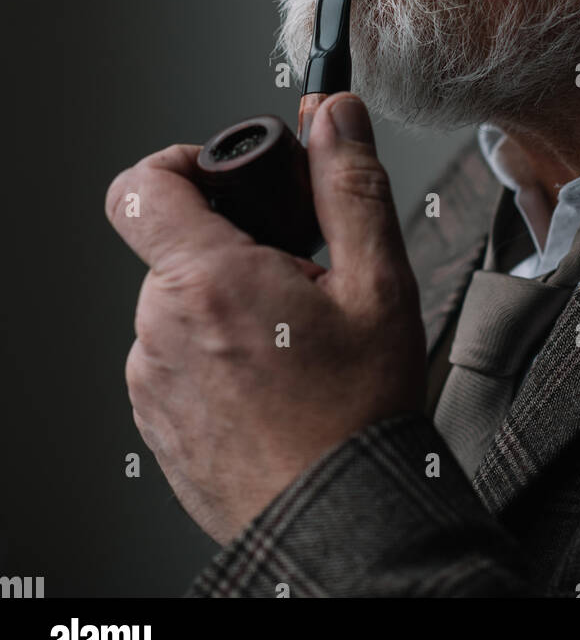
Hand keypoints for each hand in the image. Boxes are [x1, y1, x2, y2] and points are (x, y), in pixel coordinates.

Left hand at [104, 93, 427, 544]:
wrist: (340, 522)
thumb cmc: (358, 416)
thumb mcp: (378, 285)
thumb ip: (349, 186)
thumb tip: (335, 116)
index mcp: (208, 281)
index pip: (142, 186)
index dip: (177, 163)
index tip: (217, 176)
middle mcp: (159, 330)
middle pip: (175, 251)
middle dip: (231, 252)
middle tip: (295, 290)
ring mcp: (150, 384)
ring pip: (178, 309)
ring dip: (223, 310)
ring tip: (289, 348)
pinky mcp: (155, 425)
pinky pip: (173, 363)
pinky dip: (213, 358)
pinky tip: (269, 387)